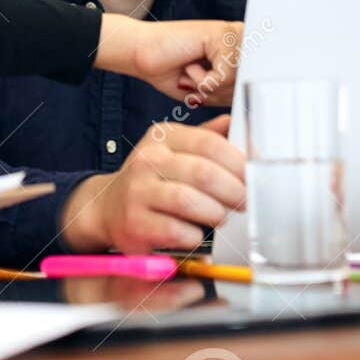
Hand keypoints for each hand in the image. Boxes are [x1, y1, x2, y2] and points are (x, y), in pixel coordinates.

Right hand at [60, 115, 245, 252]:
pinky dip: (195, 235)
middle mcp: (148, 159)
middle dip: (233, 191)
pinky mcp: (135, 223)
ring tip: (221, 217)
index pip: (209, 143)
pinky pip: (177, 231)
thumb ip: (206, 137)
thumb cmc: (152, 179)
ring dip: (215, 213)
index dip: (238, 163)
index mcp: (163, 136)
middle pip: (203, 173)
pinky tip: (196, 233)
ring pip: (190, 201)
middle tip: (243, 202)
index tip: (251, 177)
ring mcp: (138, 191)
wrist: (107, 207)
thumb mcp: (174, 149)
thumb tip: (236, 123)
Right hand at [95, 15, 244, 106]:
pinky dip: (203, 80)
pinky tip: (189, 65)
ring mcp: (233, 34)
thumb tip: (256, 99)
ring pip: (236, 82)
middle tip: (194, 78)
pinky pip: (225, 75)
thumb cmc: (171, 71)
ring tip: (190, 69)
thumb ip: (234, 92)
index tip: (208, 89)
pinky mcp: (222, 34)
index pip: (252, 87)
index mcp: (242, 51)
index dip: (230, 97)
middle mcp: (242, 39)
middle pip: (246, 86)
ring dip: (208, 86)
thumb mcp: (209, 92)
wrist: (140, 54)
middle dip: (217, 92)